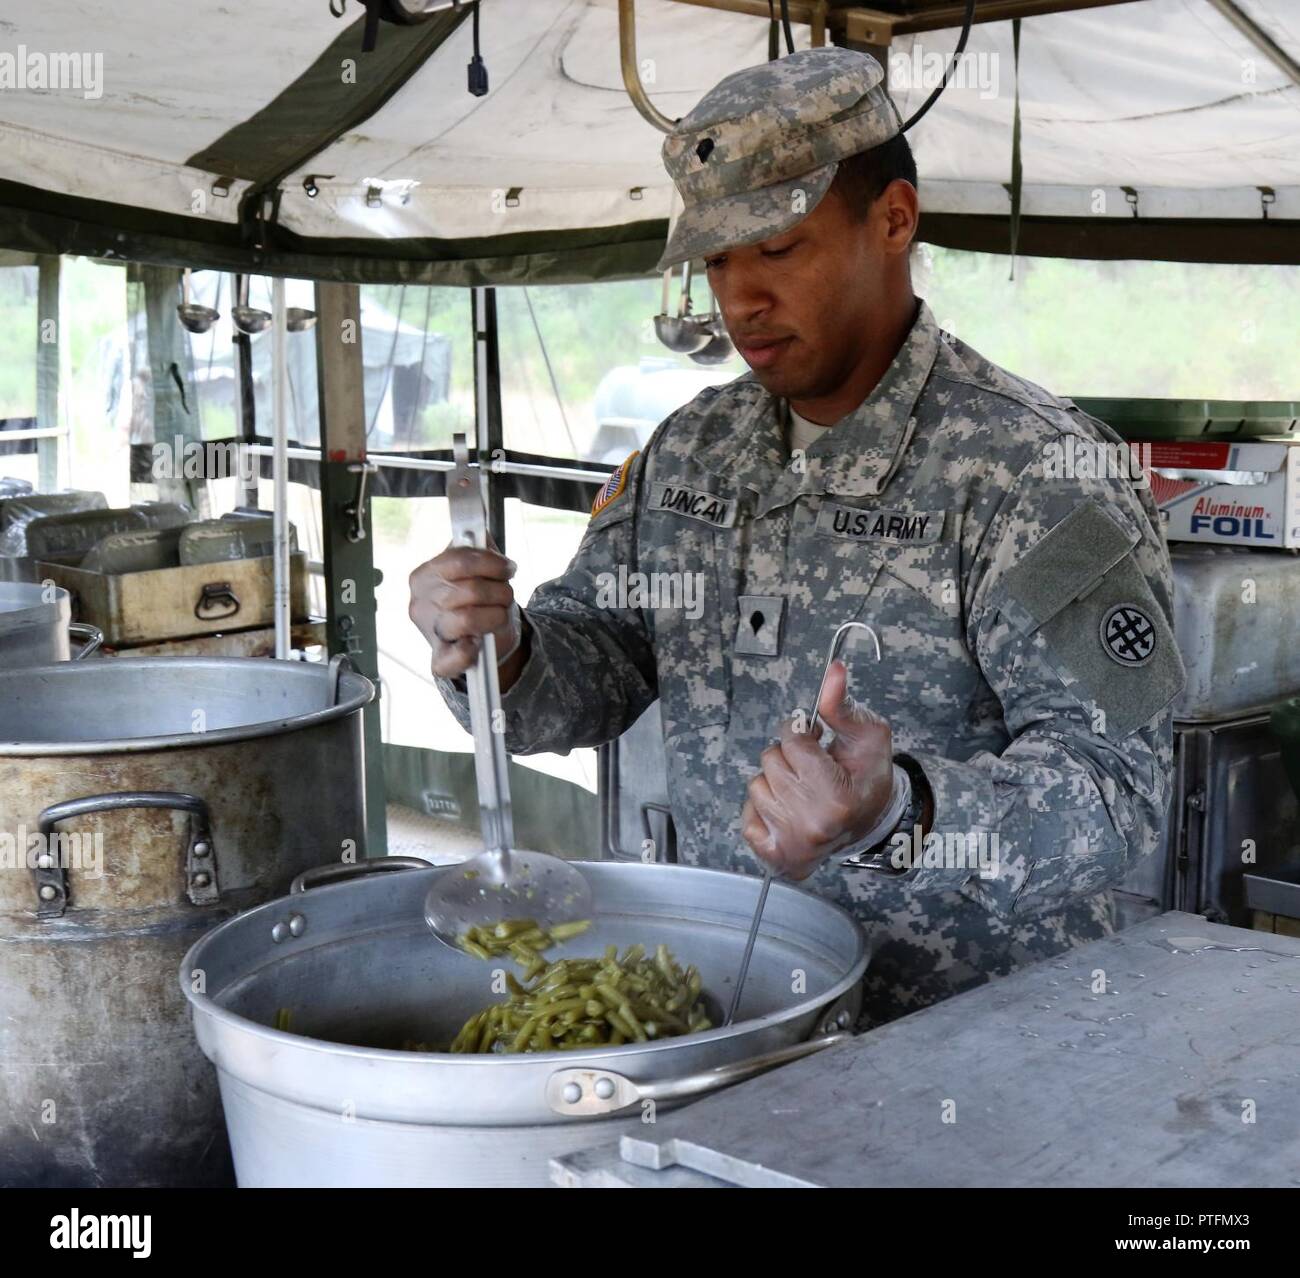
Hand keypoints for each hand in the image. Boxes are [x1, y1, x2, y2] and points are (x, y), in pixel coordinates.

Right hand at [408, 540, 521, 681]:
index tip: (508, 569)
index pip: (459, 560)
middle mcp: (420, 603)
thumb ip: (478, 547)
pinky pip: (451, 658)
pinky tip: (476, 645)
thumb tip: (479, 528)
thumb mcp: (478, 569)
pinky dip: (467, 653)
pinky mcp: (440, 659)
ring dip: (495, 615)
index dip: (491, 563)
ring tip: (499, 615)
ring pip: (467, 619)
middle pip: (468, 589)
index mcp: (425, 575)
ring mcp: (429, 632)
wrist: (484, 638)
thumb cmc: (479, 599)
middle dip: (499, 591)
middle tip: (506, 596)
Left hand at [740, 660, 894, 880]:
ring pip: (756, 785)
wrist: (871, 822)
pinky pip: (747, 815)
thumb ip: (842, 706)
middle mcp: (811, 823)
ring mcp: (790, 842)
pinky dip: (761, 807)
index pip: (793, 741)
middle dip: (789, 756)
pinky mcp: (774, 854)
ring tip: (801, 788)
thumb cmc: (868, 779)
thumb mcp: (867, 736)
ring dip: (775, 780)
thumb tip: (832, 671)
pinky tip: (786, 807)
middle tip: (811, 766)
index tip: (815, 738)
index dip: (802, 732)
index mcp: (835, 796)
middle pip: (770, 761)